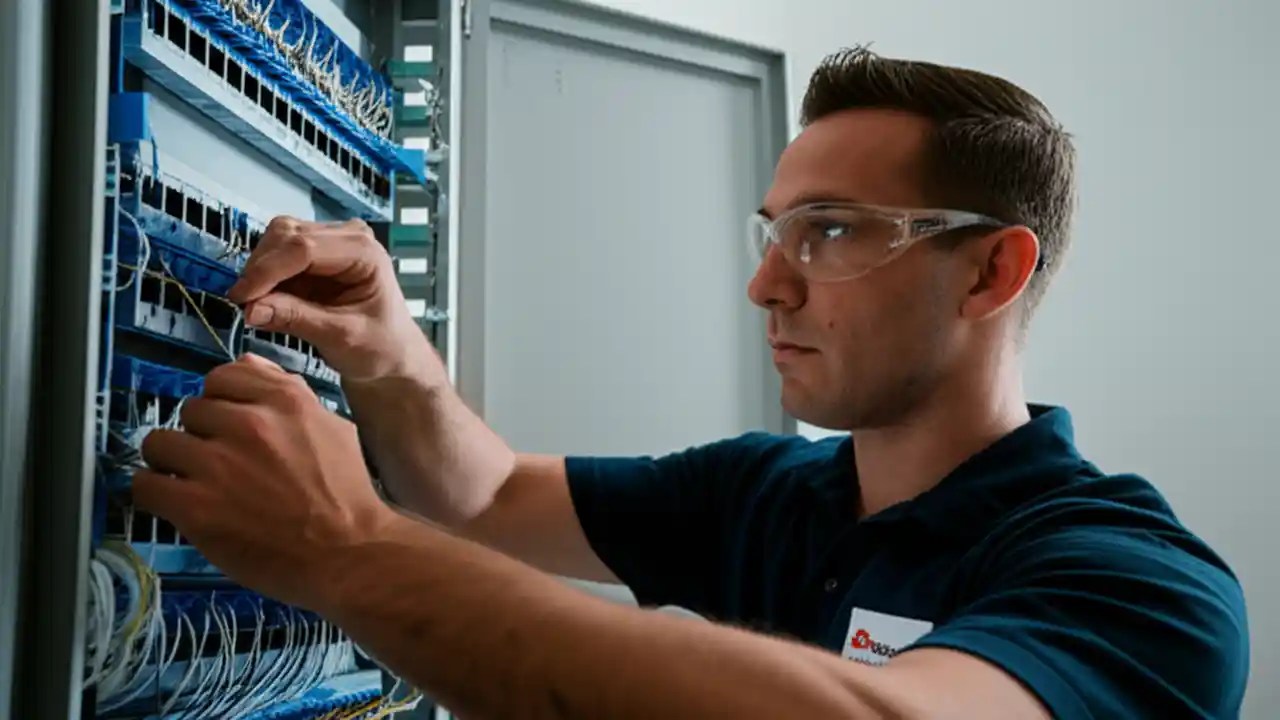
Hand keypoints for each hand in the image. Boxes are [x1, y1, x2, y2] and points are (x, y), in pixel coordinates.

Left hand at [133, 353, 398, 609]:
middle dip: (200, 435)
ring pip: (159, 443)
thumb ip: (288, 391)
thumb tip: (247, 361)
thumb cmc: (347, 494)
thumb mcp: (333, 428)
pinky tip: (174, 504)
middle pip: (189, 410)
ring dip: (171, 462)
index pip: (221, 377)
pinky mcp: (196, 507)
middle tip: (218, 463)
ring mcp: (218, 465)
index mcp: (284, 401)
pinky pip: (145, 485)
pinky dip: (154, 493)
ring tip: (190, 483)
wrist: (350, 553)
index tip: (229, 426)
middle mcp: (248, 424)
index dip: (221, 403)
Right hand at [228, 217, 441, 384]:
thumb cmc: (379, 347)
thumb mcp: (341, 337)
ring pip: (276, 241)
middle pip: (286, 235)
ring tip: (258, 307)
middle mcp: (347, 236)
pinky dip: (265, 278)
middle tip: (245, 307)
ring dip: (259, 272)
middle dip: (260, 270)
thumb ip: (297, 319)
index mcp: (364, 251)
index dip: (267, 270)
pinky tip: (266, 303)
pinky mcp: (314, 255)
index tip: (241, 298)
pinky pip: (277, 255)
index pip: (304, 247)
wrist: (391, 355)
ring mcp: (330, 242)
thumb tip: (251, 309)